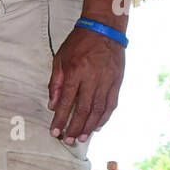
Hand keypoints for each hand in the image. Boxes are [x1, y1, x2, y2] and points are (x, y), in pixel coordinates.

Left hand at [49, 25, 124, 144]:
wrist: (105, 29)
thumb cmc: (79, 43)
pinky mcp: (117, 81)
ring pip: (98, 109)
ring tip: (82, 137)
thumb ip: (55, 83)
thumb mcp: (60, 59)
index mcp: (75, 72)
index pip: (66, 101)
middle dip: (75, 127)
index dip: (60, 119)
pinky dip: (104, 117)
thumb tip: (53, 105)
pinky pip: (111, 103)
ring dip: (89, 126)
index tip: (55, 131)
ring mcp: (107, 80)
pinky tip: (97, 126)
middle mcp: (92, 78)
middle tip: (68, 140)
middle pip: (83, 109)